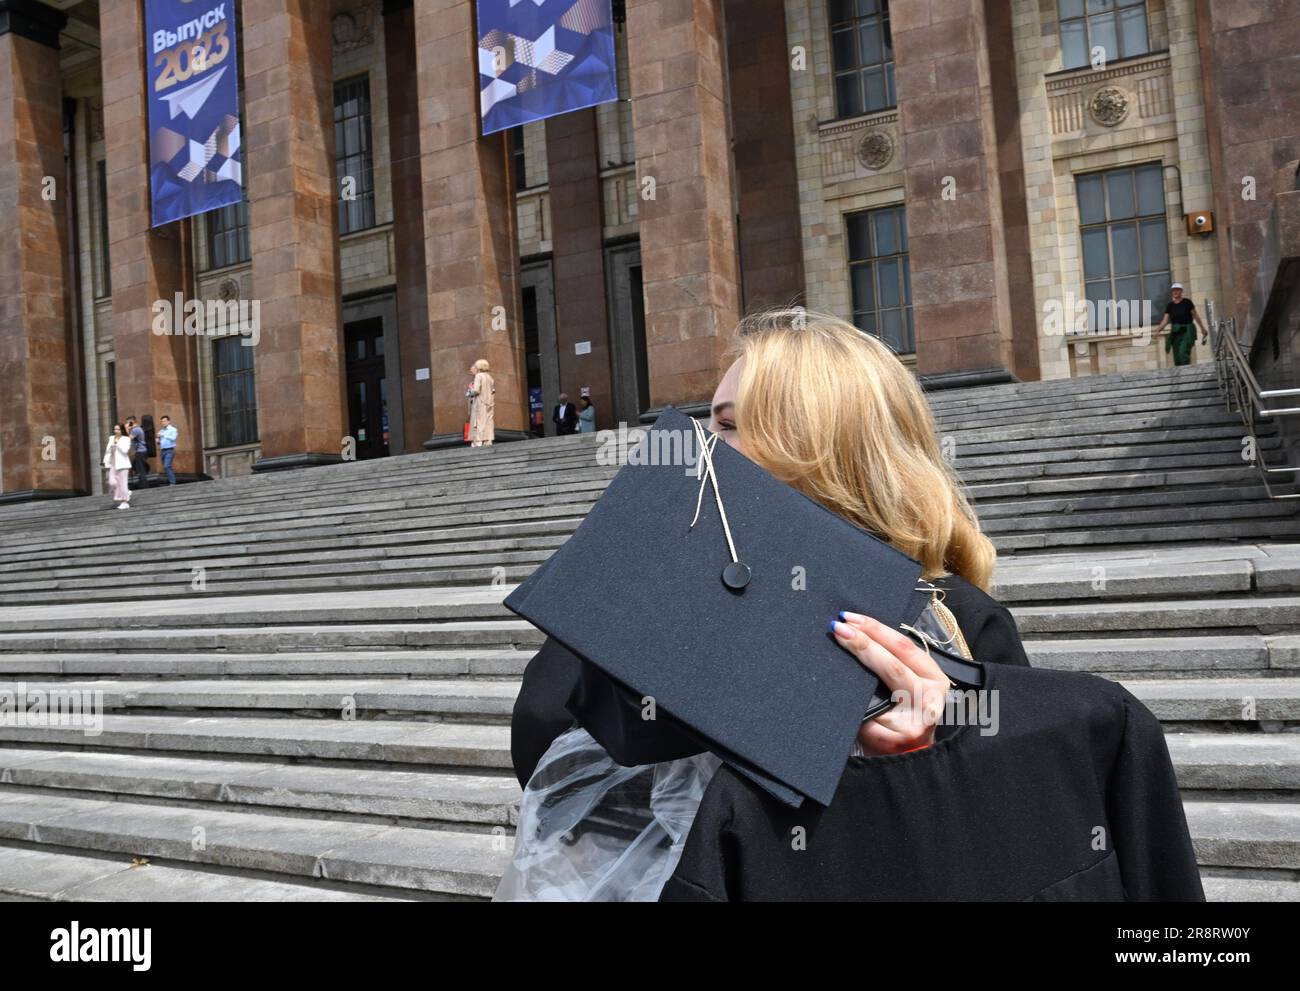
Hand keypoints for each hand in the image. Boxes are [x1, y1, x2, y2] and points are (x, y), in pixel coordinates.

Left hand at [832, 612, 950, 755]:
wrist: (906, 762)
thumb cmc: (903, 718)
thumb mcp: (909, 688)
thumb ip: (894, 666)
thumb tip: (858, 636)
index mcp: (934, 679)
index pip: (904, 647)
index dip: (876, 629)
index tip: (851, 618)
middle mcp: (930, 699)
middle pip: (892, 664)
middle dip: (863, 642)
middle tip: (838, 627)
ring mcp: (916, 721)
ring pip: (881, 687)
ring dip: (856, 663)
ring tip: (836, 644)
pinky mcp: (898, 739)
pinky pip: (868, 715)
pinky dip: (849, 703)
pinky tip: (833, 692)